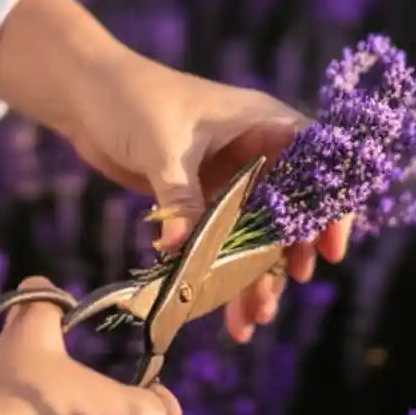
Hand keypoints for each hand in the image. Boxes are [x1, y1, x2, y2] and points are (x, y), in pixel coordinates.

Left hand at [0, 0, 349, 342]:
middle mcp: (254, 152)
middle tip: (275, 298)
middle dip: (284, 260)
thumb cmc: (132, 99)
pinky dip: (221, 274)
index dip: (329, 209)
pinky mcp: (200, 199)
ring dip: (253, 277)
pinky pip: (221, 242)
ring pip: (255, 235)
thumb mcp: (163, 146)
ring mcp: (228, 179)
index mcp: (261, 123)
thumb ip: (181, 196)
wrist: (85, 95)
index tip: (329, 251)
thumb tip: (183, 248)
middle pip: (287, 213)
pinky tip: (224, 312)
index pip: (316, 168)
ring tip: (252, 319)